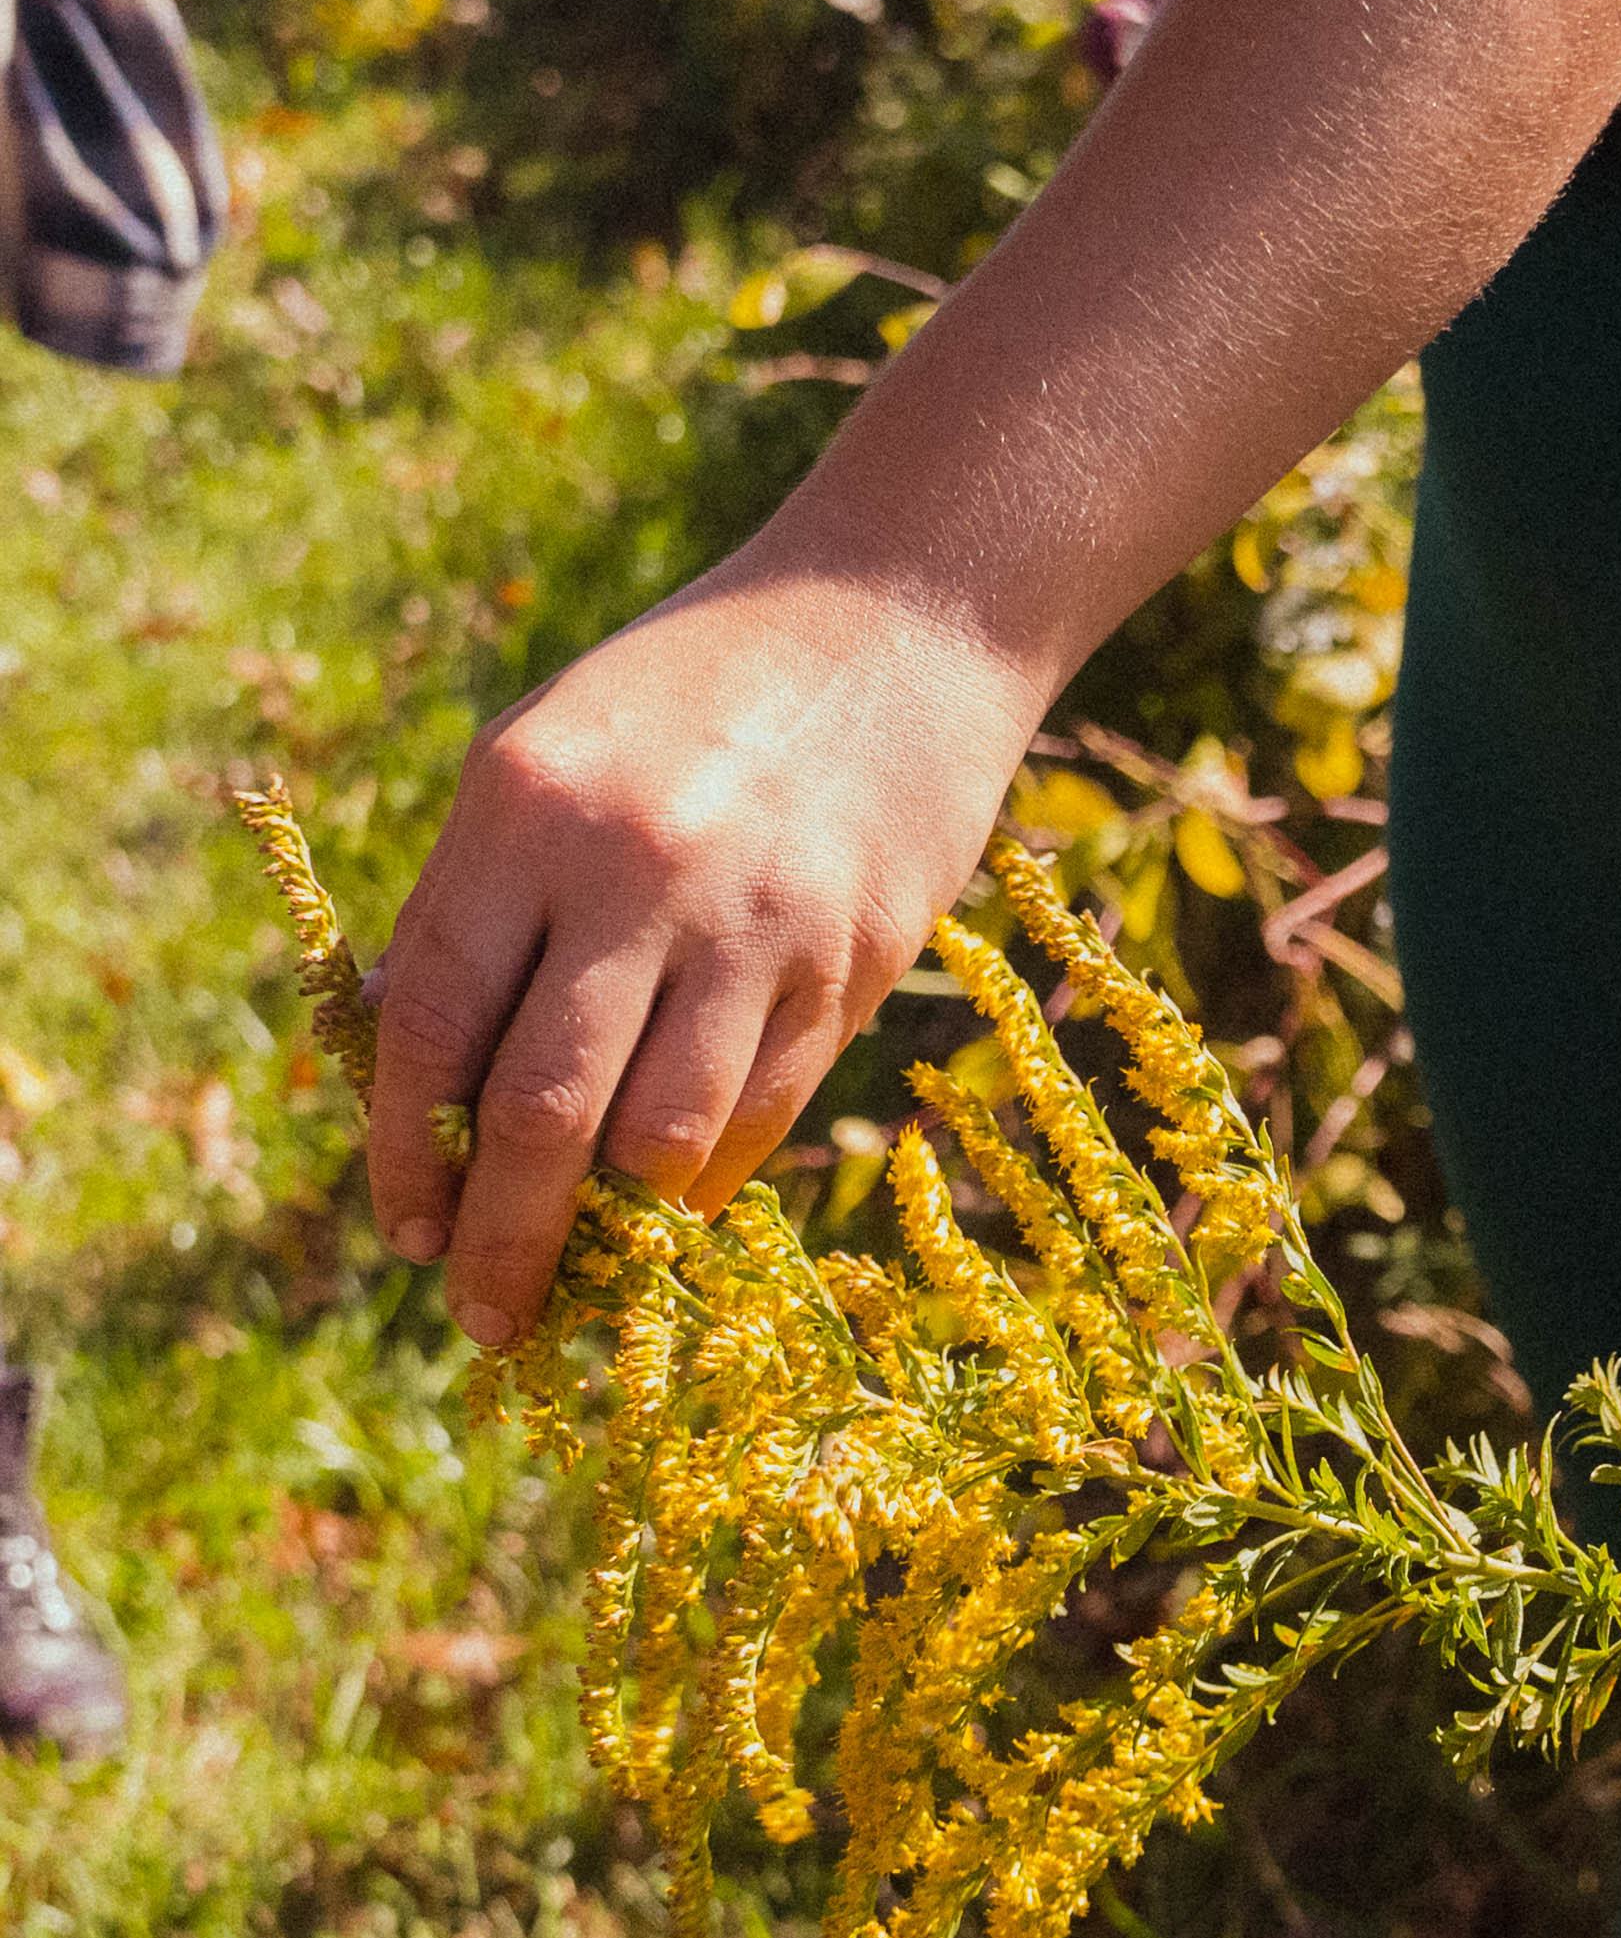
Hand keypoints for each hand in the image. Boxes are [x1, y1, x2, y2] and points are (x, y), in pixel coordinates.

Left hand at [364, 547, 1039, 1346]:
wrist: (900, 619)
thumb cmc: (690, 697)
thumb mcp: (546, 752)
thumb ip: (477, 906)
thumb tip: (416, 1085)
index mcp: (526, 807)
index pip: (430, 1021)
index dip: (403, 1151)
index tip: (408, 1233)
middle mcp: (636, 870)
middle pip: (541, 1114)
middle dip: (502, 1243)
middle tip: (483, 1318)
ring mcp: (756, 923)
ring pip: (663, 1143)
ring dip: (614, 1230)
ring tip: (589, 1263)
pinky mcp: (852, 961)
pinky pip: (763, 1117)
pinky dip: (707, 1179)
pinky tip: (676, 1195)